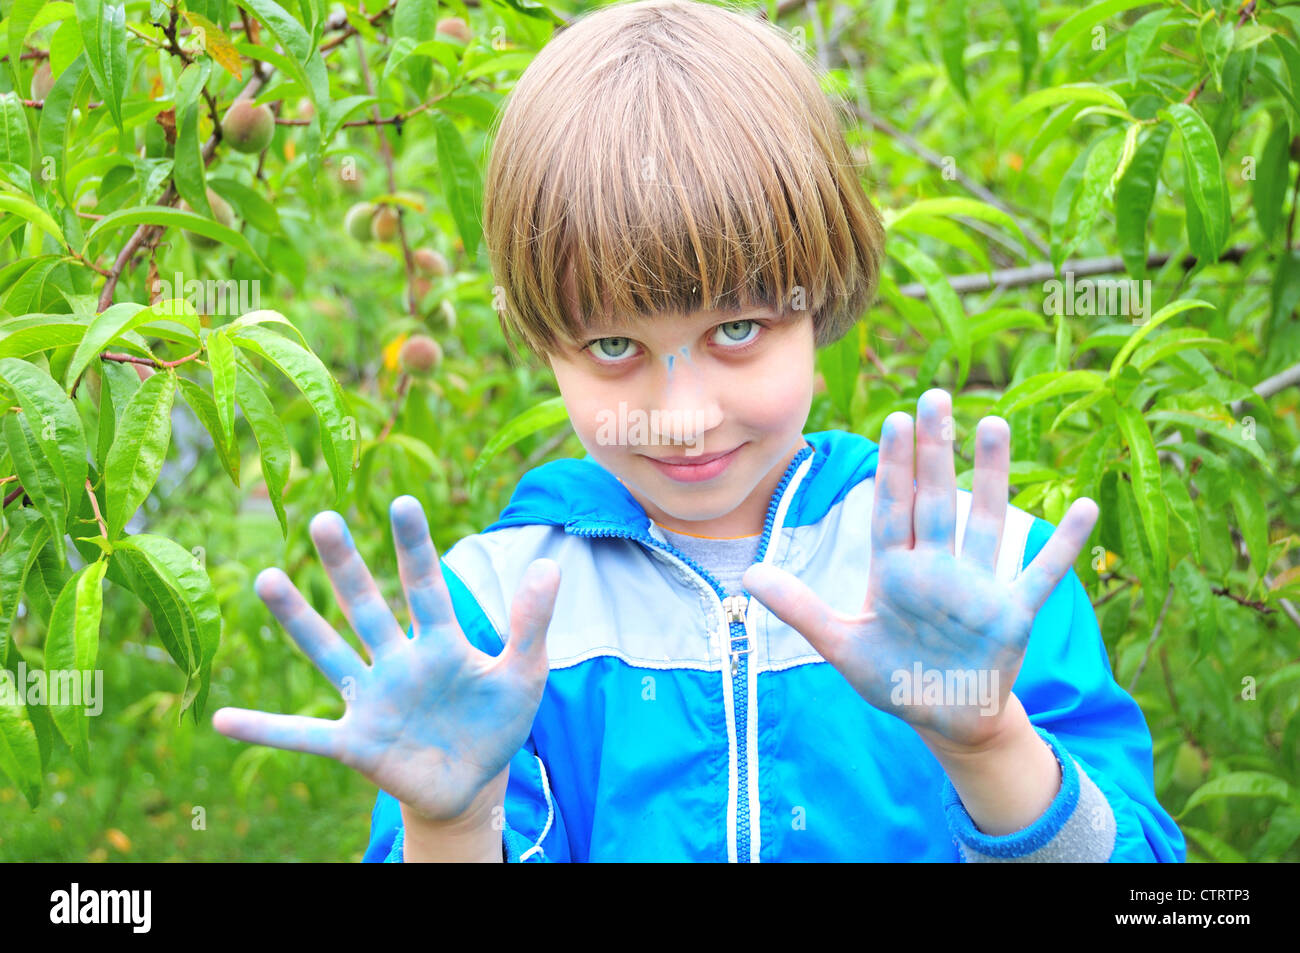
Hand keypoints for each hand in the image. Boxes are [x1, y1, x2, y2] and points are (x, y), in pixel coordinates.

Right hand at [212, 495, 560, 823]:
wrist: (473, 782)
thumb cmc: (495, 721)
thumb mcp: (524, 674)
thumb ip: (531, 623)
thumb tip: (551, 565)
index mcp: (441, 642)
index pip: (427, 587)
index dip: (415, 548)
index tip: (401, 501)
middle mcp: (397, 661)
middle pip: (367, 607)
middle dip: (346, 567)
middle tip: (322, 519)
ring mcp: (371, 700)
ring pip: (329, 653)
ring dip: (298, 621)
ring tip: (266, 579)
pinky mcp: (355, 744)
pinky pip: (303, 736)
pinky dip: (265, 731)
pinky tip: (223, 719)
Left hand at [743, 388, 1097, 751]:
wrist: (943, 719)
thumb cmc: (892, 679)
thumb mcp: (842, 647)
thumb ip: (801, 610)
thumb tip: (749, 578)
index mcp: (895, 573)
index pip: (892, 509)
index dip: (893, 467)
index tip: (894, 419)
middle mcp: (937, 569)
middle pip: (935, 500)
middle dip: (935, 451)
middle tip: (937, 396)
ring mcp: (977, 587)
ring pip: (986, 520)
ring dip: (992, 476)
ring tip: (995, 424)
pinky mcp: (1013, 614)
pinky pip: (1041, 573)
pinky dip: (1062, 544)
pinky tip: (1083, 507)